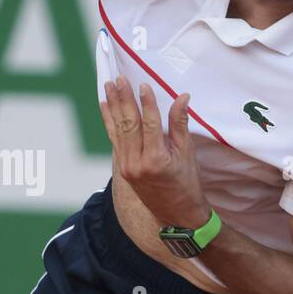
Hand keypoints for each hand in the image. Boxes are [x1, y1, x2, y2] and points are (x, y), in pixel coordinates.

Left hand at [99, 76, 209, 227]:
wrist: (176, 214)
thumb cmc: (187, 183)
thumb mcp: (187, 154)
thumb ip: (180, 124)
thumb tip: (182, 97)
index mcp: (156, 160)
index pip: (149, 124)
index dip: (146, 103)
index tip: (142, 85)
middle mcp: (137, 163)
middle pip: (129, 124)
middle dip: (123, 99)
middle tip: (119, 78)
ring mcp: (126, 166)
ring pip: (118, 130)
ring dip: (113, 106)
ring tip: (109, 86)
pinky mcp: (122, 168)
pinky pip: (114, 139)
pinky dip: (109, 121)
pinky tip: (105, 105)